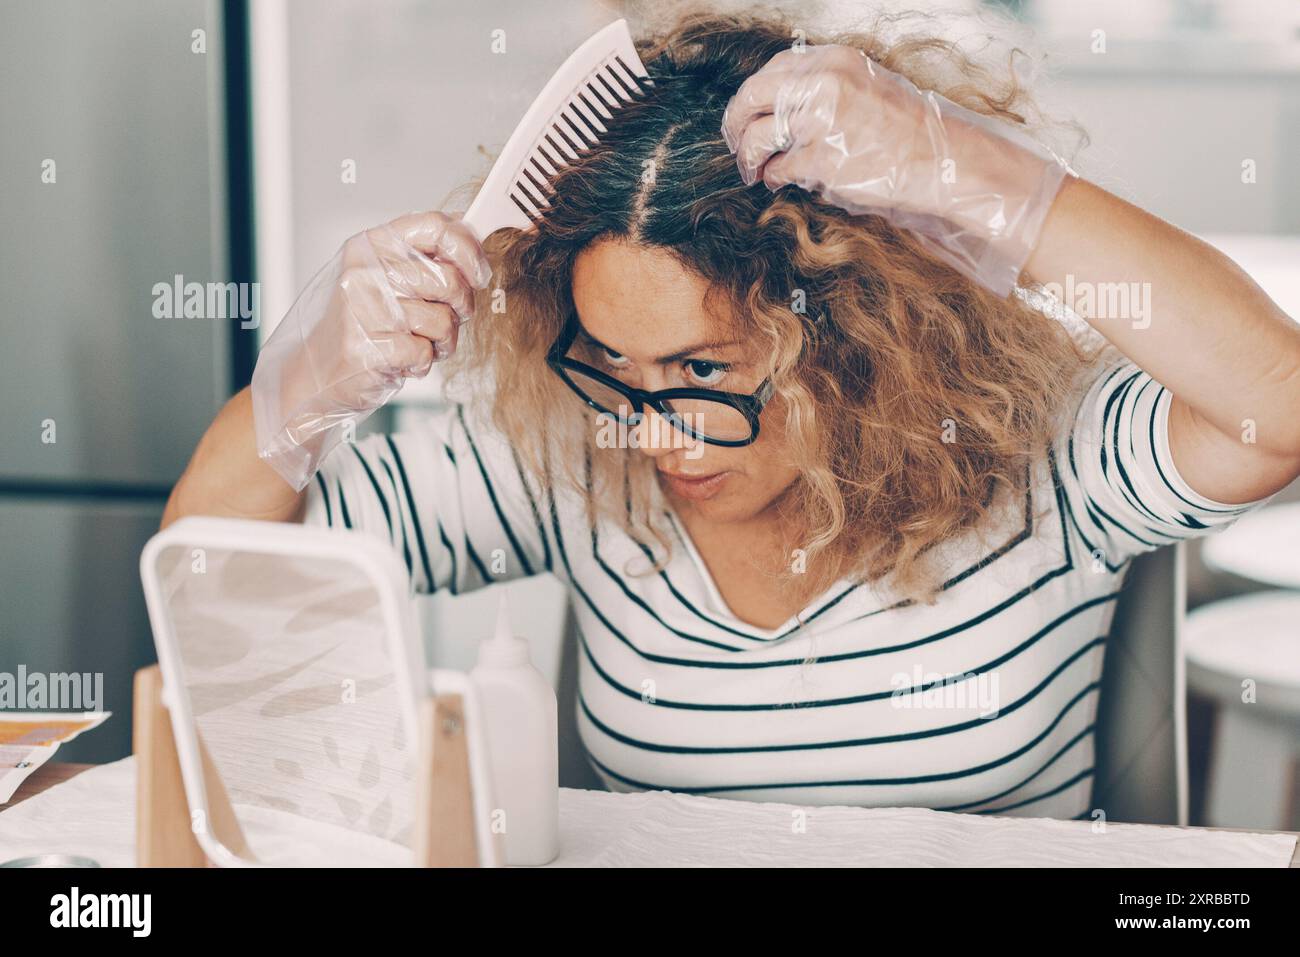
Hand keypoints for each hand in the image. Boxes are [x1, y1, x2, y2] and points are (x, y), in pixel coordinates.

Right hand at [251, 210, 491, 490]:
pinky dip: (422, 363)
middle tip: (448, 318)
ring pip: (442, 320)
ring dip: (442, 341)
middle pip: (447, 279)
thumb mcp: (386, 278)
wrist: (315, 374)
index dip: (469, 250)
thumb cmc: (362, 325)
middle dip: (461, 306)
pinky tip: (401, 360)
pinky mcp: (367, 347)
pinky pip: (425, 352)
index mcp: (372, 245)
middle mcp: (364, 271)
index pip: (435, 227)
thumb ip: (425, 256)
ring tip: (418, 342)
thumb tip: (472, 231)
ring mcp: (362, 309)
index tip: (479, 273)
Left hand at [721, 44, 1073, 296]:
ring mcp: (821, 120)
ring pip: (757, 136)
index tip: (747, 115)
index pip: (773, 70)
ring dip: (748, 159)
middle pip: (752, 96)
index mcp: (835, 62)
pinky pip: (778, 169)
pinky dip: (774, 179)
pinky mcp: (822, 159)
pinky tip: (779, 184)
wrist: (945, 164)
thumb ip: (825, 90)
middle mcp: (823, 83)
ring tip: (754, 172)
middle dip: (735, 125)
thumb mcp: (866, 91)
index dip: (753, 96)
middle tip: (736, 146)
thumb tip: (780, 108)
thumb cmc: (909, 136)